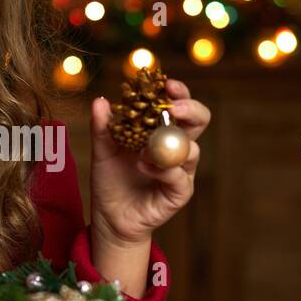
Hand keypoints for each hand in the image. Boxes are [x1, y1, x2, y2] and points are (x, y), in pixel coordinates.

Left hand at [89, 77, 209, 248]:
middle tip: (174, 107)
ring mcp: (181, 170)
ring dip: (168, 143)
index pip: (179, 105)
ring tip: (143, 148)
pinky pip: (179, 176)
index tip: (168, 84)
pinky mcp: (179, 192)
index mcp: (162, 130)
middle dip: (191, 109)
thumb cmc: (111, 180)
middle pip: (199, 121)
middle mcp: (177, 147)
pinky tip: (142, 165)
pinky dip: (161, 169)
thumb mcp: (103, 150)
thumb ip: (102, 127)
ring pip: (192, 149)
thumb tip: (100, 101)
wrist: (110, 216)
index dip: (179, 92)